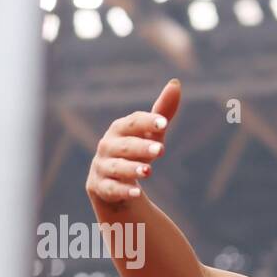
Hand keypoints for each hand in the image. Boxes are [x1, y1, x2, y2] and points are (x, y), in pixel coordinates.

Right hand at [86, 78, 180, 203]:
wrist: (114, 183)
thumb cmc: (136, 152)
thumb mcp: (151, 133)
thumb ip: (162, 111)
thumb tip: (176, 83)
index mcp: (119, 130)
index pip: (132, 123)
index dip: (147, 122)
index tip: (164, 123)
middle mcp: (107, 146)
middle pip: (124, 146)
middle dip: (141, 147)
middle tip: (160, 149)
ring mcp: (102, 167)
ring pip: (116, 168)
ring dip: (131, 169)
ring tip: (148, 171)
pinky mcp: (100, 188)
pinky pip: (111, 189)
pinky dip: (122, 191)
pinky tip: (135, 194)